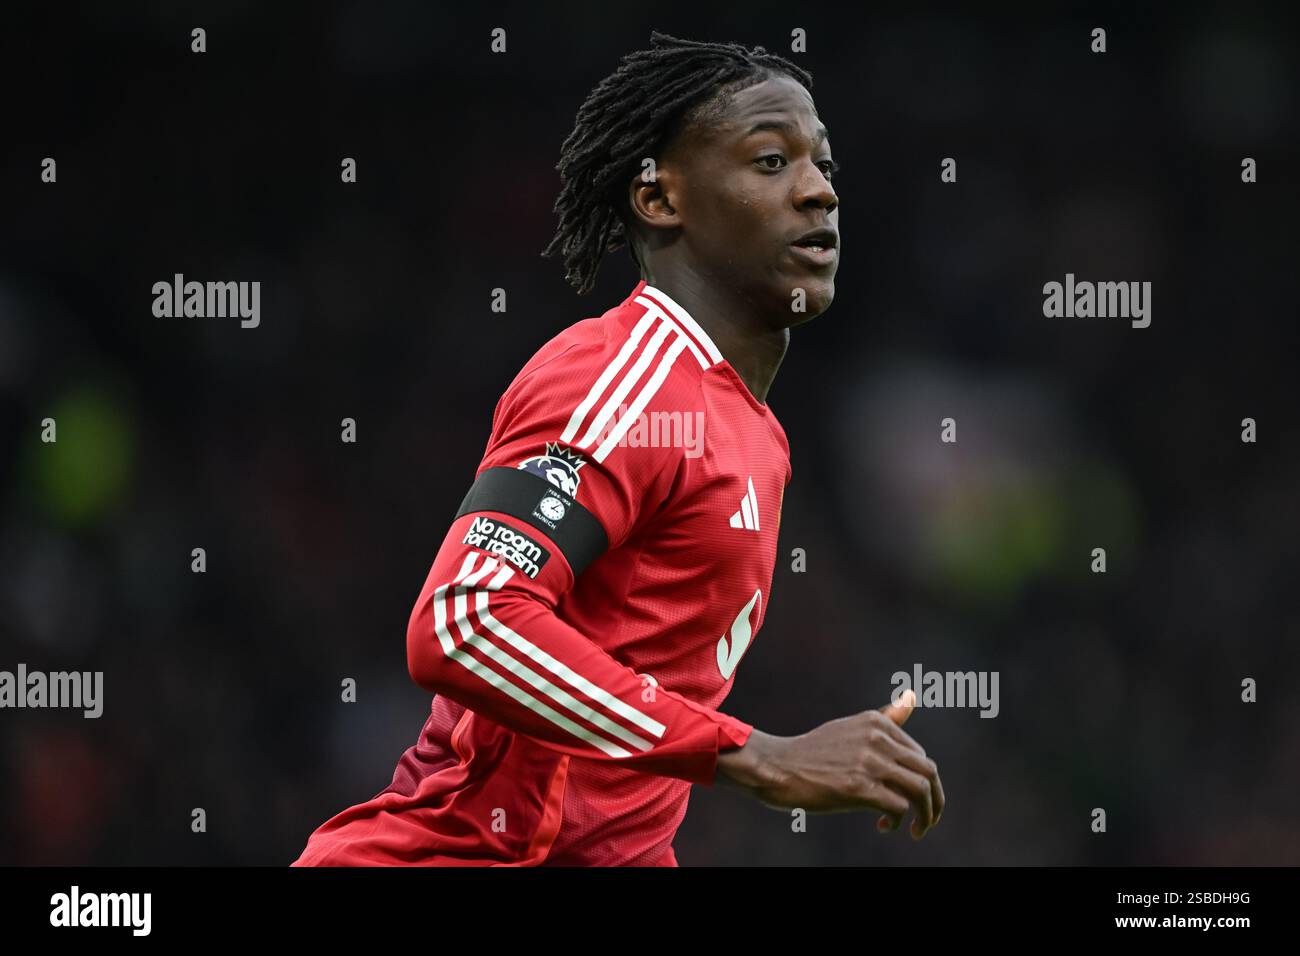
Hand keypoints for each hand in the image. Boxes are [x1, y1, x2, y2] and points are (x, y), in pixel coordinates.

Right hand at [717, 689, 944, 837]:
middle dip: (935, 801)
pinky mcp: (858, 787)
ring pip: (920, 790)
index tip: (912, 800)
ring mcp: (868, 762)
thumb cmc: (813, 752)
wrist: (777, 766)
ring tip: (916, 830)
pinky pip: (899, 807)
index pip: (920, 755)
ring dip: (925, 815)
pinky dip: (897, 822)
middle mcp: (876, 738)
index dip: (923, 782)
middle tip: (927, 820)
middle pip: (928, 771)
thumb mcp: (851, 728)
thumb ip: (885, 718)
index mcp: (876, 722)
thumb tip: (911, 695)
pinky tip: (883, 826)